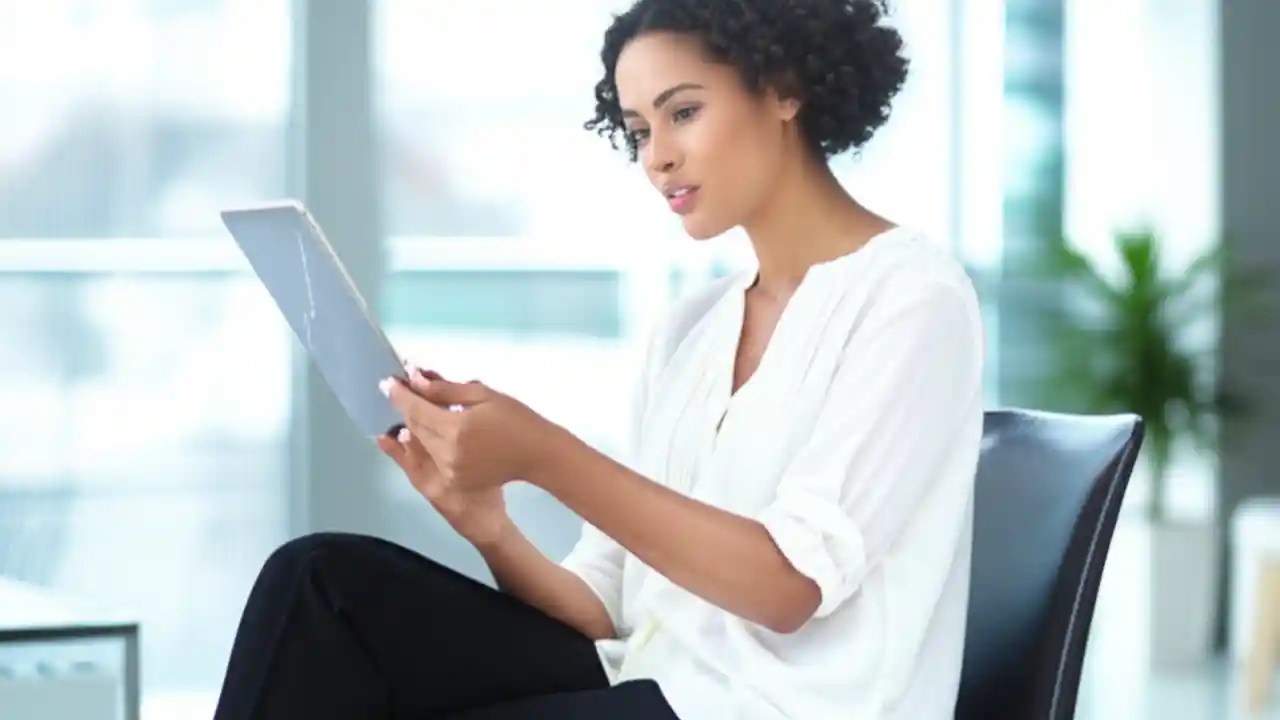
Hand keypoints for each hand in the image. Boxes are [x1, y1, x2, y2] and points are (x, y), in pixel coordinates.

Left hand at [380, 369, 555, 494]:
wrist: (538, 455)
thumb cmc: (516, 419)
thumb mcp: (483, 395)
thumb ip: (445, 389)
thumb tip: (415, 380)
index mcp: (455, 429)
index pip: (416, 409)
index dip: (400, 394)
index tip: (388, 380)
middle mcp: (447, 453)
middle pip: (414, 426)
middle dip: (406, 405)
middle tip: (401, 388)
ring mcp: (449, 470)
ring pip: (421, 441)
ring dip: (414, 423)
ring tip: (415, 404)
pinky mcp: (454, 479)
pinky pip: (431, 455)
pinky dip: (427, 439)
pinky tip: (425, 427)